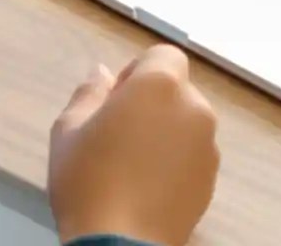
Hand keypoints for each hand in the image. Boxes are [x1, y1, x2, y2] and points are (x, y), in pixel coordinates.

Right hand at [49, 45, 219, 245]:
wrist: (120, 245)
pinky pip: (193, 154)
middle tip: (117, 134)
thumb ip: (89, 92)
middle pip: (176, 89)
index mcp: (160, 85)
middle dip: (151, 102)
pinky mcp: (212, 179)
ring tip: (132, 165)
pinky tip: (147, 186)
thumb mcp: (69, 129)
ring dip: (165, 131)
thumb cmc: (88, 180)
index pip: (163, 55)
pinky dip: (175, 160)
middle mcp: (194, 108)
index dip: (138, 71)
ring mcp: (208, 146)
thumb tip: (103, 73)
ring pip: (186, 123)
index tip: (114, 100)